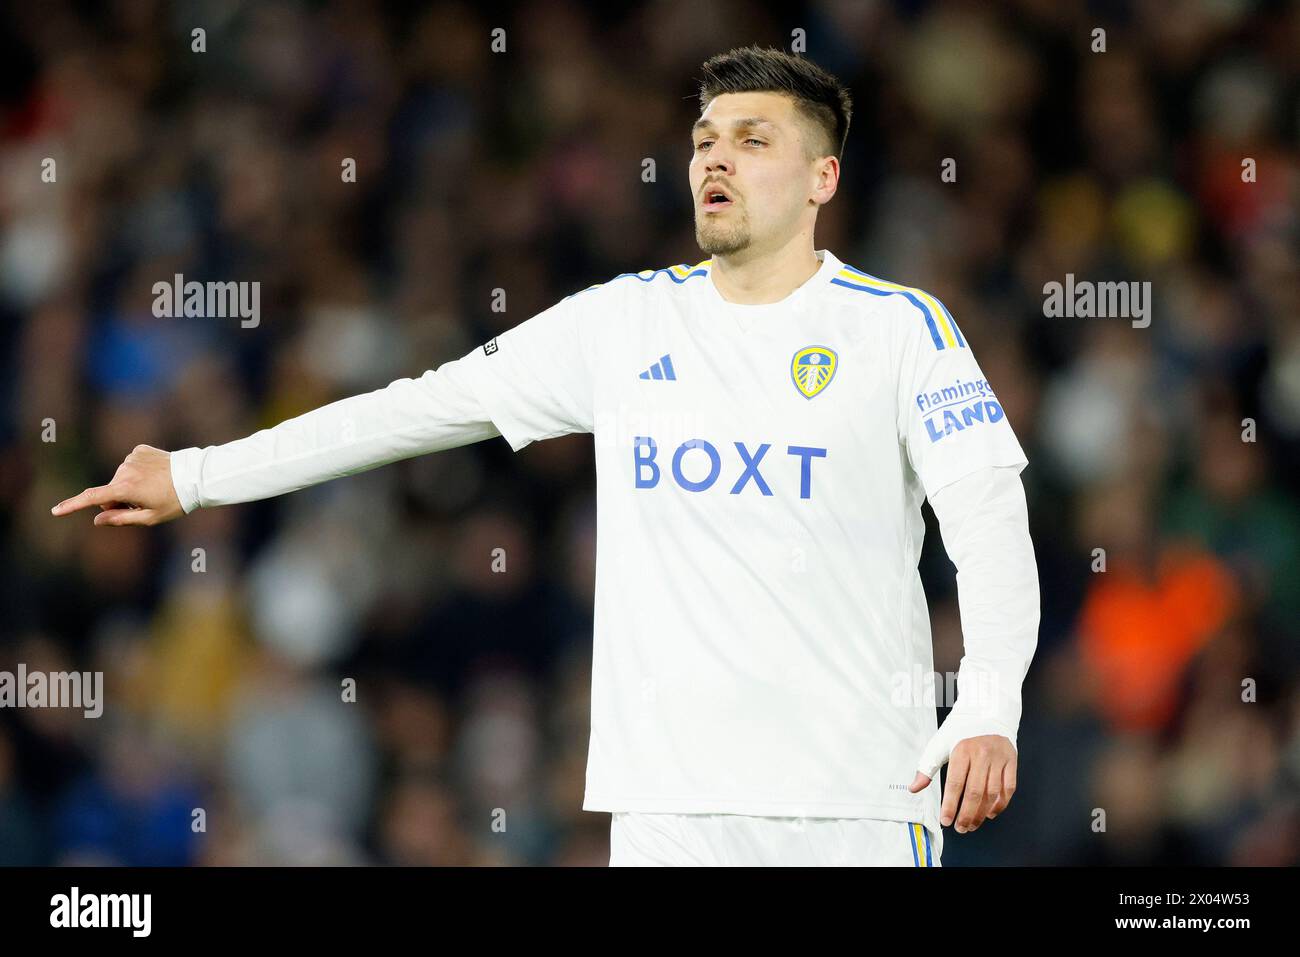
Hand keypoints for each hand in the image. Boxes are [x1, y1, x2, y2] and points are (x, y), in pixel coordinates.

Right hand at [50, 445, 184, 525]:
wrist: (198, 476)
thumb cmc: (176, 501)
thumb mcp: (150, 517)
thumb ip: (121, 519)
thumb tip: (97, 519)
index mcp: (126, 488)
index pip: (92, 498)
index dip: (72, 506)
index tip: (56, 511)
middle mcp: (124, 470)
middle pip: (110, 491)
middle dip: (119, 500)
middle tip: (145, 504)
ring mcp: (132, 457)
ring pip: (121, 478)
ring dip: (131, 485)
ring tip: (155, 488)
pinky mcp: (140, 449)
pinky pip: (131, 465)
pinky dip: (139, 472)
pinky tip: (156, 475)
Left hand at [909, 734, 1016, 832]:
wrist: (987, 710)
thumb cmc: (960, 730)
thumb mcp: (940, 743)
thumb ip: (926, 767)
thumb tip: (914, 788)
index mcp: (961, 750)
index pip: (955, 784)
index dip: (950, 805)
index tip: (945, 820)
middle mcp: (982, 754)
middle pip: (975, 792)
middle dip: (967, 815)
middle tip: (960, 828)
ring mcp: (999, 758)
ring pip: (992, 793)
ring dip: (982, 813)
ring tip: (972, 824)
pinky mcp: (1011, 760)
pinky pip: (1009, 788)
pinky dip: (1000, 804)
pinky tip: (990, 813)